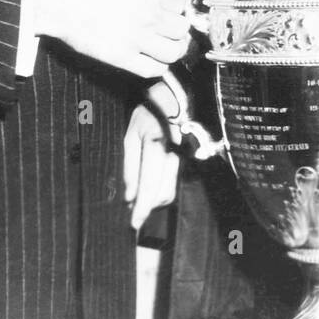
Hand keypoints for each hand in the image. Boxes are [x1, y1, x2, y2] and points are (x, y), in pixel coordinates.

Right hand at [32, 0, 193, 77]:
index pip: (181, 4)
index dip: (174, 6)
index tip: (164, 8)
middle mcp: (150, 13)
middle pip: (182, 28)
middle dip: (175, 27)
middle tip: (164, 26)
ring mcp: (137, 37)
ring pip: (174, 51)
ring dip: (172, 48)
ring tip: (162, 44)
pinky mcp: (121, 57)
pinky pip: (153, 69)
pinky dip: (157, 66)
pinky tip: (150, 58)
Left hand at [123, 75, 189, 229]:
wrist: (176, 95)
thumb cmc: (149, 112)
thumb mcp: (131, 135)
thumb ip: (130, 167)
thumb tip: (129, 196)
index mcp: (156, 146)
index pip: (150, 186)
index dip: (142, 208)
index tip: (134, 224)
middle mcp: (174, 154)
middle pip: (163, 193)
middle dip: (148, 206)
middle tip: (133, 211)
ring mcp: (185, 156)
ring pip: (171, 189)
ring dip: (155, 199)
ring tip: (139, 198)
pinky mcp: (189, 157)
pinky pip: (175, 179)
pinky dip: (162, 188)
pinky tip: (151, 186)